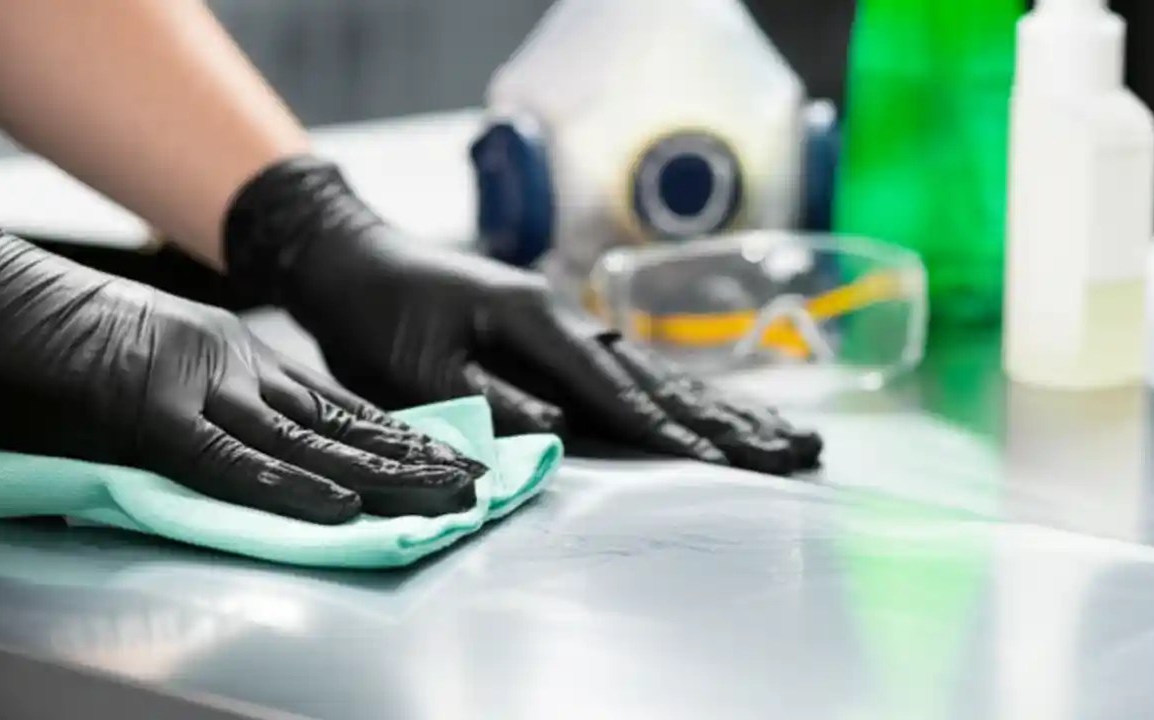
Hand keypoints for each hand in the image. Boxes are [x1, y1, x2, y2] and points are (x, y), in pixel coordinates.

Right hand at [0, 170, 483, 522]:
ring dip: (384, 473)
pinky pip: (229, 457)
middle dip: (413, 457)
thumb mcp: (142, 379)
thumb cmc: (44, 340)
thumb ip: (198, 414)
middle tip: (478, 481)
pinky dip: (288, 485)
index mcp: (228, 358)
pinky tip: (339, 504)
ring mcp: (191, 384)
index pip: (327, 407)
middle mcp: (227, 366)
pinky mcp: (146, 410)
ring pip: (307, 439)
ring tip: (449, 494)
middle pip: (337, 422)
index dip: (391, 437)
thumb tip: (237, 451)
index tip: (445, 459)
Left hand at [223, 158, 821, 473]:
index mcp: (534, 320)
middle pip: (660, 379)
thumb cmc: (375, 313)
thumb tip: (559, 433)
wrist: (353, 261)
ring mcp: (568, 328)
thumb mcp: (415, 364)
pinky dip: (680, 400)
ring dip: (722, 411)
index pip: (612, 385)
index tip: (725, 465)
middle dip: (730, 421)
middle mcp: (565, 319)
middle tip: (800, 451)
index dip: (666, 429)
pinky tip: (714, 415)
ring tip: (787, 437)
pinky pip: (630, 376)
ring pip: (658, 377)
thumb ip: (485, 399)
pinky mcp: (558, 342)